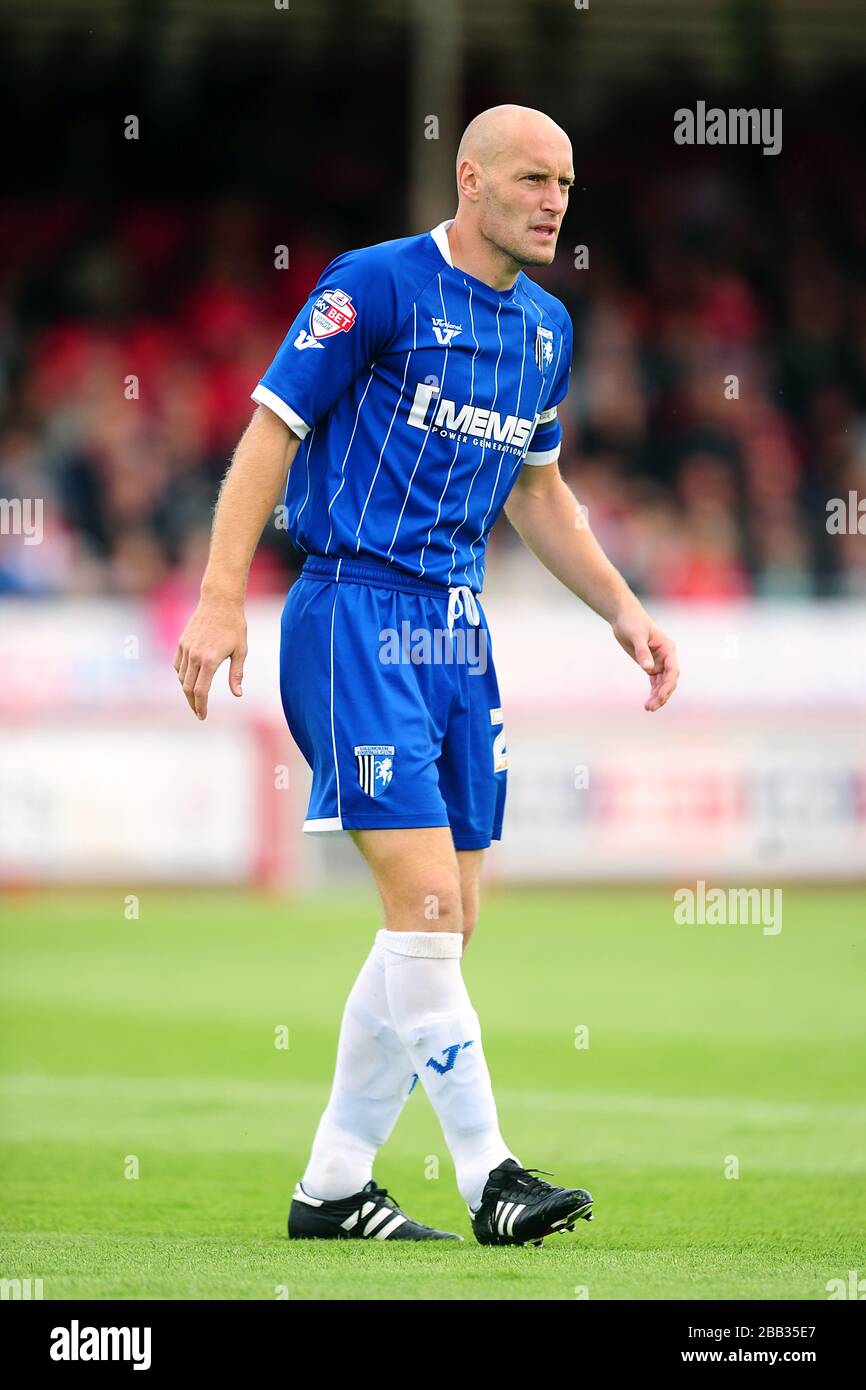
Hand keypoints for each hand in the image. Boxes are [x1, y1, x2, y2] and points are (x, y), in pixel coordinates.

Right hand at [173, 596, 246, 719]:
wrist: (219, 602)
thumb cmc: (234, 626)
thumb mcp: (241, 651)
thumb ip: (237, 674)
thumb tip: (238, 694)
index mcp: (210, 660)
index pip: (201, 691)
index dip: (201, 707)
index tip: (202, 716)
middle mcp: (195, 656)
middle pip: (188, 688)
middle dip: (193, 703)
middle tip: (198, 712)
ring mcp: (186, 649)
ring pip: (182, 677)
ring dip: (187, 690)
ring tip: (196, 697)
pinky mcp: (181, 642)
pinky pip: (177, 665)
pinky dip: (182, 675)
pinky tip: (190, 679)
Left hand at [612, 603, 678, 711]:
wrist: (624, 617)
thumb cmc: (631, 622)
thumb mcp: (636, 635)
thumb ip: (642, 651)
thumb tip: (648, 669)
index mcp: (668, 648)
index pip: (673, 670)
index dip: (668, 684)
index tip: (661, 696)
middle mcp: (667, 657)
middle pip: (669, 680)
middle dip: (662, 694)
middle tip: (650, 707)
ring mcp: (659, 662)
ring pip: (662, 684)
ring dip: (658, 696)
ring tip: (648, 708)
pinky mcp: (650, 665)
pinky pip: (655, 682)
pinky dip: (653, 692)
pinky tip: (648, 704)